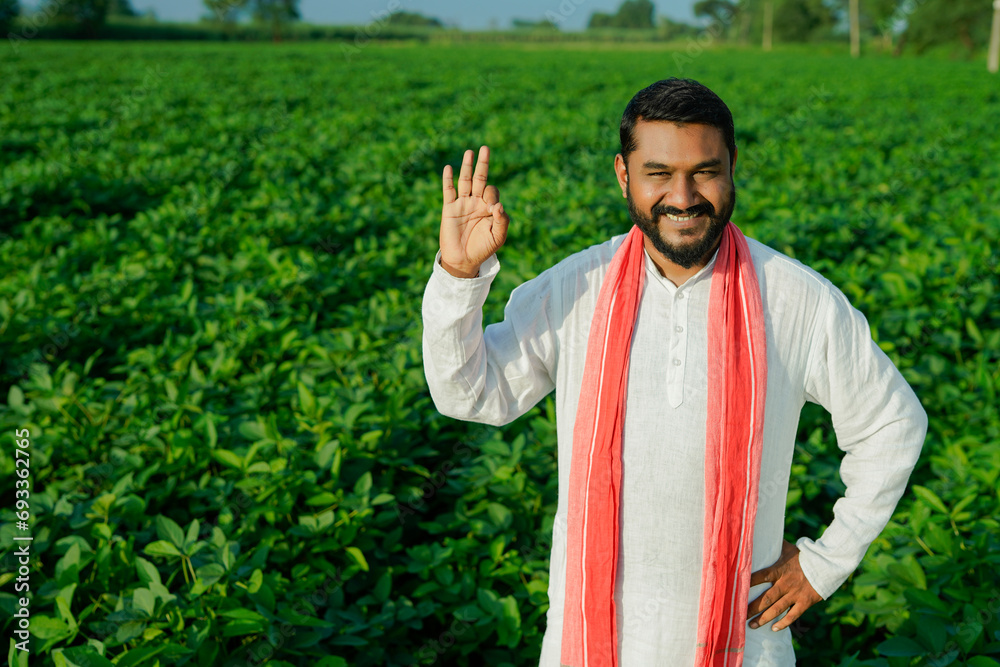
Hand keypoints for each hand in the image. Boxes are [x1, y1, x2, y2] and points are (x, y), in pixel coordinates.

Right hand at [439, 145, 509, 277]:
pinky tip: (449, 168)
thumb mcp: (499, 237)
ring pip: (465, 181)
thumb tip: (498, 205)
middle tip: (485, 148)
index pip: (492, 192)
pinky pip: (448, 191)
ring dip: (467, 166)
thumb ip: (502, 221)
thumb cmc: (483, 249)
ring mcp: (462, 204)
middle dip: (483, 164)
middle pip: (480, 178)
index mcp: (489, 207)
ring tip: (469, 152)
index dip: (493, 196)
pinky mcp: (449, 209)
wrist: (464, 260)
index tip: (491, 208)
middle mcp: (476, 202)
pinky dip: (448, 179)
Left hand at [746, 540, 821, 630]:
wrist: (827, 564)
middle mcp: (785, 584)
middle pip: (765, 599)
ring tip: (752, 625)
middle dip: (752, 608)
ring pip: (776, 609)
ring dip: (763, 618)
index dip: (746, 584)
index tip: (734, 590)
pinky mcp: (805, 602)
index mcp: (779, 570)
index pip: (759, 577)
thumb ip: (775, 546)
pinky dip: (783, 623)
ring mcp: (795, 594)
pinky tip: (774, 629)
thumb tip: (763, 533)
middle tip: (740, 616)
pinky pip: (793, 615)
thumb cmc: (805, 555)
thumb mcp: (789, 548)